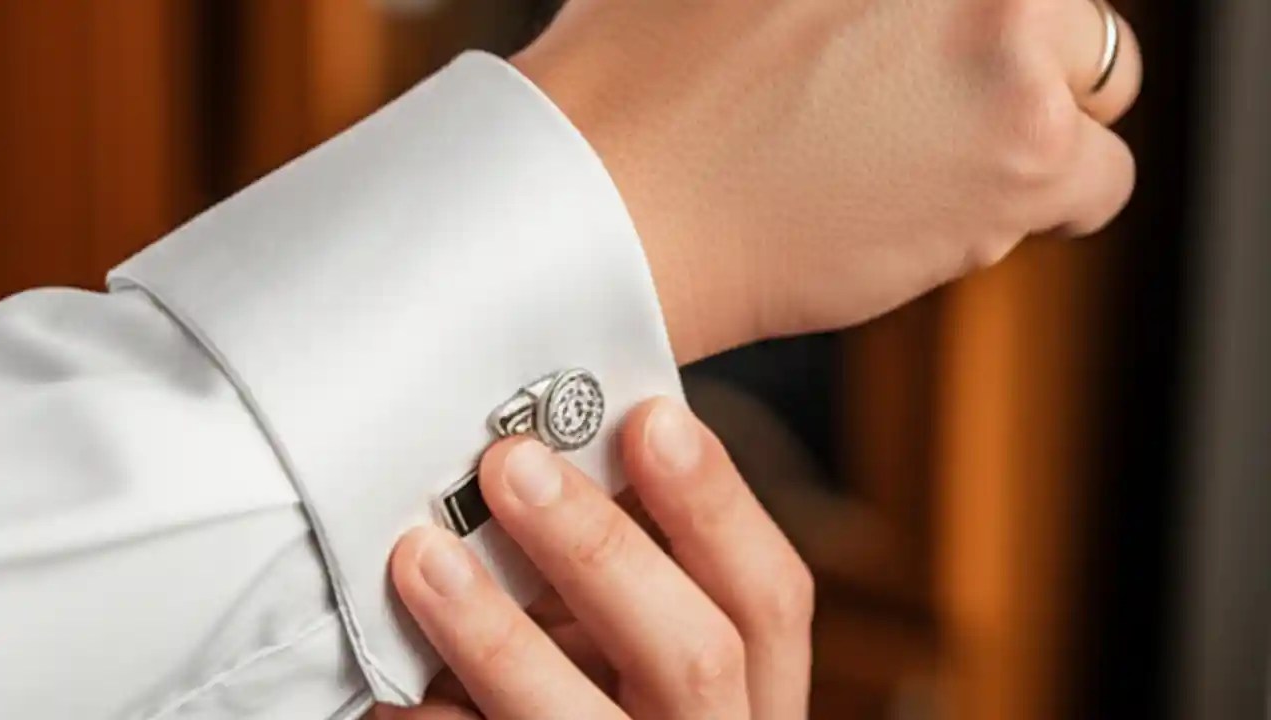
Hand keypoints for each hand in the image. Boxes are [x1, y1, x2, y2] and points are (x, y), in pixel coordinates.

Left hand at [375, 398, 813, 718]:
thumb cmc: (587, 689)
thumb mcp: (631, 627)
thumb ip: (625, 555)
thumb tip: (564, 438)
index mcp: (749, 686)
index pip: (768, 595)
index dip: (717, 504)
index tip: (649, 419)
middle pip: (696, 655)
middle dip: (600, 550)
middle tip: (512, 466)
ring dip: (499, 636)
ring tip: (425, 558)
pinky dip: (438, 719)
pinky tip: (394, 687)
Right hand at [512, 0, 1142, 361]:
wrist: (616, 201)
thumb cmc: (643, 83)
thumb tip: (873, 18)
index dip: (979, 28)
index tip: (955, 56)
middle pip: (1068, 11)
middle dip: (1018, 57)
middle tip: (930, 103)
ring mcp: (1014, 45)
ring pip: (1098, 85)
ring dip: (1033, 126)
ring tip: (923, 161)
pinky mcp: (1029, 155)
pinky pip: (1102, 182)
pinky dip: (1045, 204)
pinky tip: (948, 208)